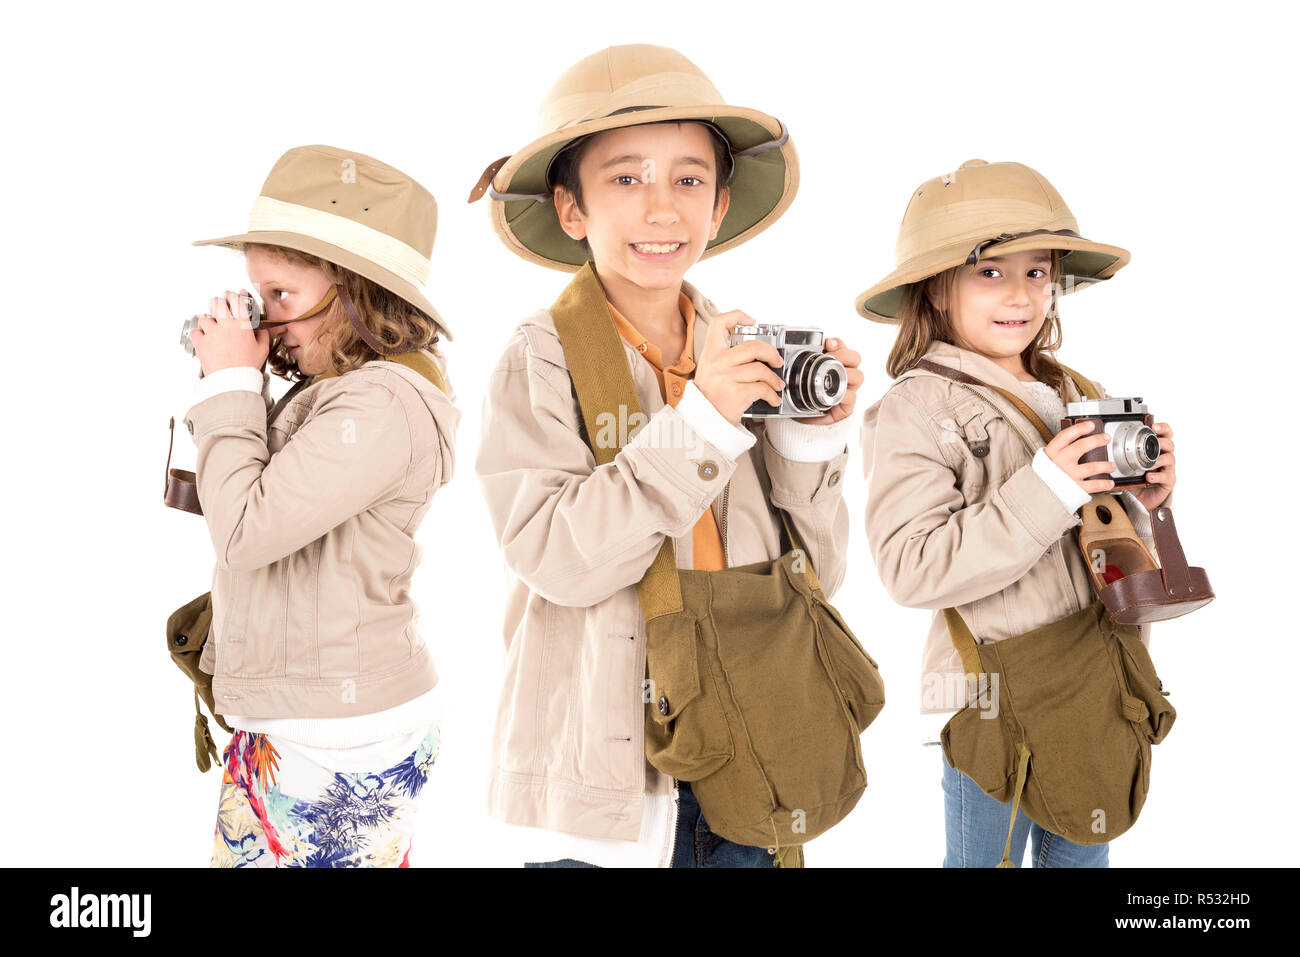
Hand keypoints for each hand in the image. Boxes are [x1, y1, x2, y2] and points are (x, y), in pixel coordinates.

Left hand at [188, 289, 271, 376]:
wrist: (233, 380)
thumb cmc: (247, 367)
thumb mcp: (263, 350)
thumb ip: (262, 335)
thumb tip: (261, 328)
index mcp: (242, 325)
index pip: (237, 300)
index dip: (234, 295)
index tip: (233, 295)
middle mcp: (226, 326)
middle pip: (217, 302)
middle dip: (218, 302)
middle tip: (219, 306)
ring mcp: (212, 333)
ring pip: (204, 317)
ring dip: (208, 320)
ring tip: (211, 326)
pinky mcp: (201, 342)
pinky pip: (195, 332)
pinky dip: (198, 334)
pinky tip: (204, 338)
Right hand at [694, 309, 785, 425]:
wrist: (703, 421)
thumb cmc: (710, 396)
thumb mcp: (710, 370)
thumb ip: (726, 357)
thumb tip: (756, 351)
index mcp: (710, 353)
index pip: (720, 323)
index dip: (737, 315)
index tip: (751, 321)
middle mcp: (717, 362)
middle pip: (753, 346)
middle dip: (771, 353)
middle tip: (776, 361)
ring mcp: (726, 377)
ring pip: (761, 370)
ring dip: (774, 379)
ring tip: (776, 384)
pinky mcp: (736, 393)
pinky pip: (762, 388)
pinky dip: (772, 394)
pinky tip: (772, 398)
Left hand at [791, 337, 862, 425]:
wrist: (803, 419)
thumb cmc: (804, 396)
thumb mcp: (800, 378)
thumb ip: (801, 365)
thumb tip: (792, 351)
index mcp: (833, 364)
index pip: (842, 347)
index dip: (838, 343)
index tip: (828, 342)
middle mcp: (844, 374)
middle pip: (856, 358)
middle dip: (845, 354)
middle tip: (832, 357)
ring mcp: (847, 388)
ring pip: (858, 376)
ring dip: (847, 373)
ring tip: (834, 374)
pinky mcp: (847, 405)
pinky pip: (851, 396)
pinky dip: (845, 394)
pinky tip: (837, 394)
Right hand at [1046, 420, 1118, 493]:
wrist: (1039, 494)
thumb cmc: (1044, 475)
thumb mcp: (1047, 459)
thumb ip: (1060, 450)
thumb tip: (1076, 439)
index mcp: (1052, 453)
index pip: (1066, 435)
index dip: (1080, 428)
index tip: (1091, 425)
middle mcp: (1060, 462)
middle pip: (1081, 446)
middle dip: (1096, 440)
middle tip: (1106, 438)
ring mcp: (1068, 475)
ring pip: (1092, 467)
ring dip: (1105, 465)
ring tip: (1112, 465)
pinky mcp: (1075, 488)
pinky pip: (1093, 485)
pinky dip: (1104, 484)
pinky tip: (1109, 482)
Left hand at [1131, 422, 1174, 510]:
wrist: (1140, 498)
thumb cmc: (1136, 478)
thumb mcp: (1129, 464)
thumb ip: (1123, 454)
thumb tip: (1106, 443)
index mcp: (1156, 449)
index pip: (1165, 435)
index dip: (1162, 428)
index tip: (1154, 426)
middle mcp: (1164, 457)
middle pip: (1170, 444)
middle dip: (1162, 442)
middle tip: (1155, 442)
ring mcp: (1167, 469)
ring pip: (1170, 459)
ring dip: (1160, 459)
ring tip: (1151, 463)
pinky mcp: (1168, 481)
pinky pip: (1167, 477)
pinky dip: (1158, 476)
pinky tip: (1150, 476)